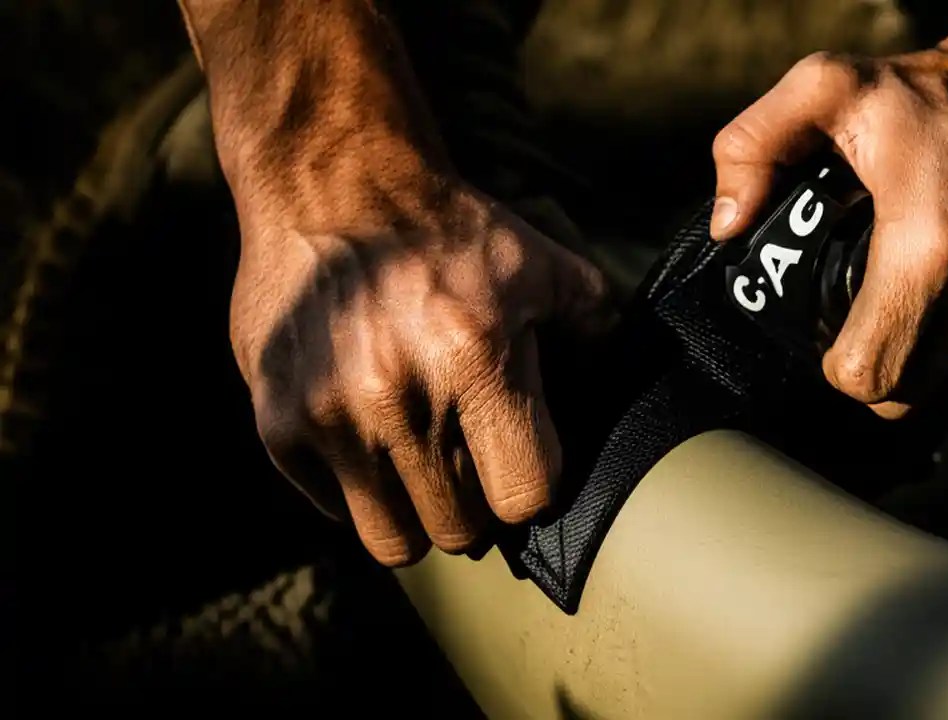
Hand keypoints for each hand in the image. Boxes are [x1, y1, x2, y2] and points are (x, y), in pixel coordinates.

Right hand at [229, 178, 609, 564]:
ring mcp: (331, 419)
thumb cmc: (446, 231)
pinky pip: (335, 509)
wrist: (330, 187)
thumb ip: (593, 323)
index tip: (521, 459)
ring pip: (395, 540)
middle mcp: (399, 400)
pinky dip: (357, 488)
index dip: (531, 485)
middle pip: (461, 530)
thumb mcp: (539, 262)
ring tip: (420, 463)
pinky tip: (369, 435)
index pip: (524, 497)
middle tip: (469, 459)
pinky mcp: (277, 425)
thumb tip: (618, 375)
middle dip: (475, 504)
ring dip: (416, 512)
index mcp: (475, 362)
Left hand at [710, 44, 947, 417]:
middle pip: (908, 397)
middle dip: (879, 365)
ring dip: (928, 357)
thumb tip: (729, 224)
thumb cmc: (934, 94)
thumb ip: (751, 147)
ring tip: (922, 290)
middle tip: (871, 310)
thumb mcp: (827, 88)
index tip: (832, 334)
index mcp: (931, 239)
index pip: (868, 373)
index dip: (837, 366)